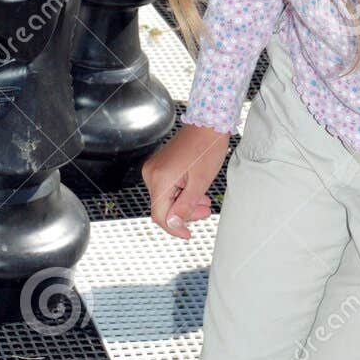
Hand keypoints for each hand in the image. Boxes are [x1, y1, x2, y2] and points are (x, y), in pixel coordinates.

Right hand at [142, 124, 230, 239]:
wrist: (207, 125)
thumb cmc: (206, 148)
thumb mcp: (200, 183)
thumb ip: (185, 206)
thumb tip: (175, 224)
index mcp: (160, 178)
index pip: (160, 215)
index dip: (174, 228)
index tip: (187, 234)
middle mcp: (151, 173)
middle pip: (163, 207)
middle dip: (184, 213)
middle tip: (204, 211)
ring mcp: (154, 169)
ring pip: (166, 198)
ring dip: (184, 203)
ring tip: (203, 201)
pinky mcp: (159, 166)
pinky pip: (166, 188)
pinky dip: (180, 193)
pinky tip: (195, 191)